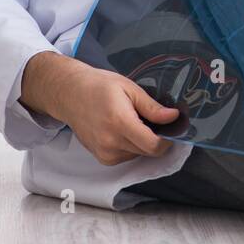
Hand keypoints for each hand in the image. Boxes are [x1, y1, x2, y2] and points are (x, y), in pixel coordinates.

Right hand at [22, 51, 179, 165]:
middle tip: (155, 120)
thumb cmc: (99, 86)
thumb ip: (152, 107)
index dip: (168, 139)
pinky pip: (126, 156)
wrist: (70, 94)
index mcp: (119, 123)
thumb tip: (173, 117)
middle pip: (147, 151)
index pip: (152, 145)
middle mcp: (110, 142)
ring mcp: (104, 152)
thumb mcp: (129, 89)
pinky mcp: (101, 157)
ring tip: (135, 121)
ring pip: (138, 154)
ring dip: (143, 142)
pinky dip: (132, 146)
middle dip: (157, 138)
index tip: (173, 128)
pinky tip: (124, 129)